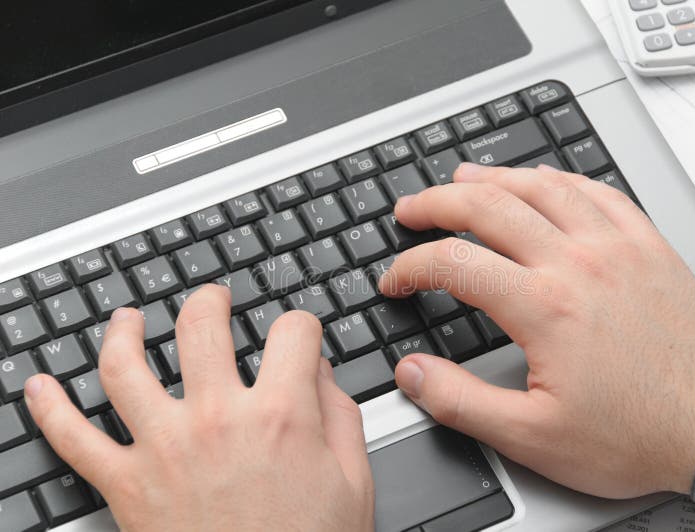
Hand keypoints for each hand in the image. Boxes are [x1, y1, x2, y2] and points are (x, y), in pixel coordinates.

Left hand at [24, 285, 373, 531]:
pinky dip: (49, 410)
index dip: (301, 326)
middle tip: (214, 299)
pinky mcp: (125, 486)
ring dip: (122, 333)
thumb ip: (339, 415)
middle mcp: (216, 420)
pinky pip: (72, 440)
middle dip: (209, 300)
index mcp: (279, 415)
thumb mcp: (351, 482)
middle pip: (200, 326)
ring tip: (129, 320)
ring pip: (124, 367)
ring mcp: (164, 448)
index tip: (298, 336)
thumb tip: (319, 374)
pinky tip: (39, 388)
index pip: (291, 332)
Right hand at [380, 163, 694, 497]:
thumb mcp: (534, 437)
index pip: (453, 263)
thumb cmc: (640, 434)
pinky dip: (561, 178)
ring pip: (542, 186)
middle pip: (489, 206)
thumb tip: (413, 374)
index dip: (410, 267)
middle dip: (436, 203)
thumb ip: (461, 402)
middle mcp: (577, 262)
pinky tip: (546, 179)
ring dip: (495, 177)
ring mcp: (617, 247)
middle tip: (411, 208)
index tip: (395, 279)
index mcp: (544, 306)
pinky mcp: (649, 247)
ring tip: (463, 177)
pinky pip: (599, 192)